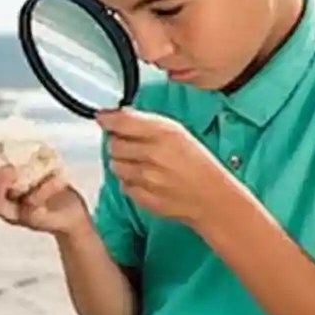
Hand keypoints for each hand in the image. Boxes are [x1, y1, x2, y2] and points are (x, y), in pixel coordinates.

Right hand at [0, 155, 91, 235]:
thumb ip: (15, 149)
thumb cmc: (45, 183)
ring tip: (10, 169)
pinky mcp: (33, 219)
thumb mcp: (28, 163)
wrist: (70, 212)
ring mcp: (14, 214)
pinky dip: (42, 190)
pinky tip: (55, 177)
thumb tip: (9, 126)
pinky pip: (32, 208)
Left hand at [95, 107, 245, 227]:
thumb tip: (118, 116)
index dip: (107, 119)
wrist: (212, 197)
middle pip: (113, 144)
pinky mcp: (143, 198)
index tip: (103, 118)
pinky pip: (123, 185)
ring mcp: (147, 178)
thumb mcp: (177, 133)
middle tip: (133, 146)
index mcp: (163, 133)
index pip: (121, 121)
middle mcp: (153, 154)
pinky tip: (148, 180)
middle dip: (119, 143)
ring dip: (123, 163)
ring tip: (143, 164)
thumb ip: (147, 123)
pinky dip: (130, 181)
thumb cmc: (197, 163)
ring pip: (115, 165)